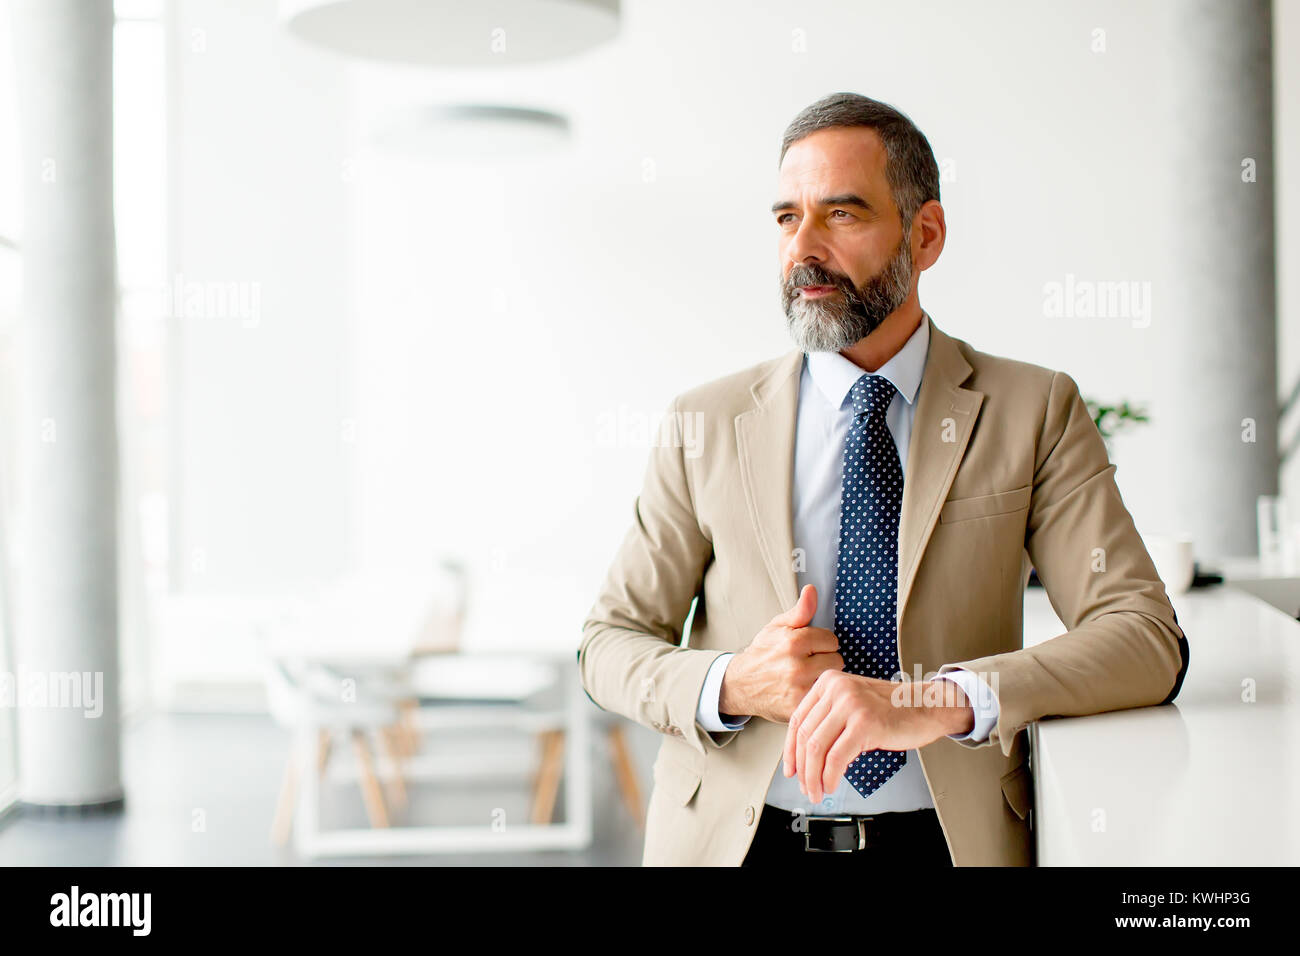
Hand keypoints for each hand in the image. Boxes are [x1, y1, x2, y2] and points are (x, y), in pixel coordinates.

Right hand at [718, 585, 843, 722]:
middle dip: (824, 661)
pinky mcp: (799, 707)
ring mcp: (798, 689)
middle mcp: (796, 665)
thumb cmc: (762, 653)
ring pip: (831, 679)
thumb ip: (800, 610)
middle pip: (836, 661)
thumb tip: (812, 591)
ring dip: (822, 678)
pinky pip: (823, 697)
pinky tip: (804, 691)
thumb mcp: (777, 626)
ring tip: (807, 677)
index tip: (810, 648)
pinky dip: (817, 695)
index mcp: (793, 641)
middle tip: (808, 664)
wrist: (740, 684)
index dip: (822, 644)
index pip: (832, 641)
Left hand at [782, 672, 974, 802]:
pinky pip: (836, 757)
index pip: (797, 719)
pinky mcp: (865, 723)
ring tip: (817, 791)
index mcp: (829, 682)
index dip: (790, 749)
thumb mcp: (853, 703)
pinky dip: (830, 777)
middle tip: (805, 786)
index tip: (791, 769)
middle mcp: (836, 689)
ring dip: (813, 777)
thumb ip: (829, 718)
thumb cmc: (893, 709)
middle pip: (804, 735)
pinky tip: (832, 785)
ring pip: (817, 748)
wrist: (928, 705)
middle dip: (802, 768)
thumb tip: (804, 754)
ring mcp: (851, 705)